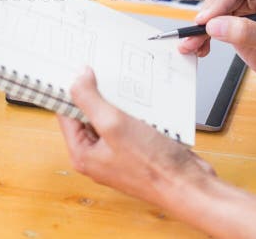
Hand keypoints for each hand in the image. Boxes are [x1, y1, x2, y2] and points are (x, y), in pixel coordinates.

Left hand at [58, 68, 214, 209]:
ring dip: (117, 100)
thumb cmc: (152, 166)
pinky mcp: (137, 149)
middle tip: (101, 69)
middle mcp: (97, 155)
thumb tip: (77, 77)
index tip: (75, 67)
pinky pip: (129, 123)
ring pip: (110, 117)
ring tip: (123, 82)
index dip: (69, 91)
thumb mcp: (113, 125)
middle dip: (95, 93)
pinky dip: (134, 110)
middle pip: (87, 115)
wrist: (189, 186)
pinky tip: (142, 99)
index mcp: (83, 154)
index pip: (66, 115)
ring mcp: (118, 152)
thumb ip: (90, 100)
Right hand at [179, 0, 255, 88]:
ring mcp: (243, 9)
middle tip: (194, 37)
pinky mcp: (235, 24)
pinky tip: (200, 49)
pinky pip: (212, 26)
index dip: (217, 3)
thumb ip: (246, 32)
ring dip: (199, 30)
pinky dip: (203, 37)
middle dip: (204, 18)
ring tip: (192, 46)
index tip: (205, 22)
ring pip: (211, 13)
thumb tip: (214, 26)